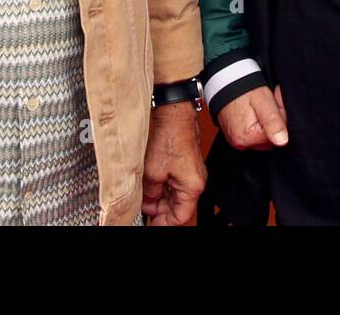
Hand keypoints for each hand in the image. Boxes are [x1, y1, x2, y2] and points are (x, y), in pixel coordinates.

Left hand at [141, 102, 205, 225]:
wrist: (174, 115)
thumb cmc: (171, 137)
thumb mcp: (153, 172)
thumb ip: (150, 193)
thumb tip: (146, 202)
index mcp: (192, 187)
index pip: (181, 217)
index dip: (164, 223)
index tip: (152, 225)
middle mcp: (195, 182)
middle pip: (177, 207)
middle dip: (159, 210)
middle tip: (143, 210)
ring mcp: (191, 173)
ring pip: (174, 195)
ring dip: (159, 198)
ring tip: (144, 196)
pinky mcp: (185, 165)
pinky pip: (174, 183)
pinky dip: (162, 186)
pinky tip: (149, 184)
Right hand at [216, 84, 287, 150]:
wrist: (225, 84)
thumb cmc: (243, 91)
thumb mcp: (263, 101)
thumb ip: (273, 121)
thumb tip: (282, 141)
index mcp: (248, 137)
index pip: (279, 135)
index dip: (281, 116)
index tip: (276, 101)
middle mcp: (241, 143)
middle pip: (271, 138)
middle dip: (275, 120)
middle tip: (268, 103)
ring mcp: (238, 142)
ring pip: (264, 137)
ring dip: (267, 123)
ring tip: (260, 106)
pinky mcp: (237, 138)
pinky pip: (255, 135)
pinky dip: (259, 124)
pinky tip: (255, 112)